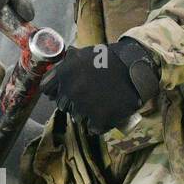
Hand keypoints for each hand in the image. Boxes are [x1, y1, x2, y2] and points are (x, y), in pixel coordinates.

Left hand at [40, 38, 159, 134]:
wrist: (136, 66)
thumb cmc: (109, 59)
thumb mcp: (82, 55)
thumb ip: (64, 67)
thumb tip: (49, 84)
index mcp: (65, 73)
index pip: (47, 88)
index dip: (56, 89)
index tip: (65, 90)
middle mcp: (71, 90)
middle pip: (63, 105)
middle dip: (73, 101)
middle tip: (90, 95)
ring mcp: (84, 106)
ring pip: (77, 117)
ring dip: (87, 113)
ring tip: (101, 102)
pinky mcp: (99, 119)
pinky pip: (93, 128)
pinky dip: (100, 123)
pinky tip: (108, 112)